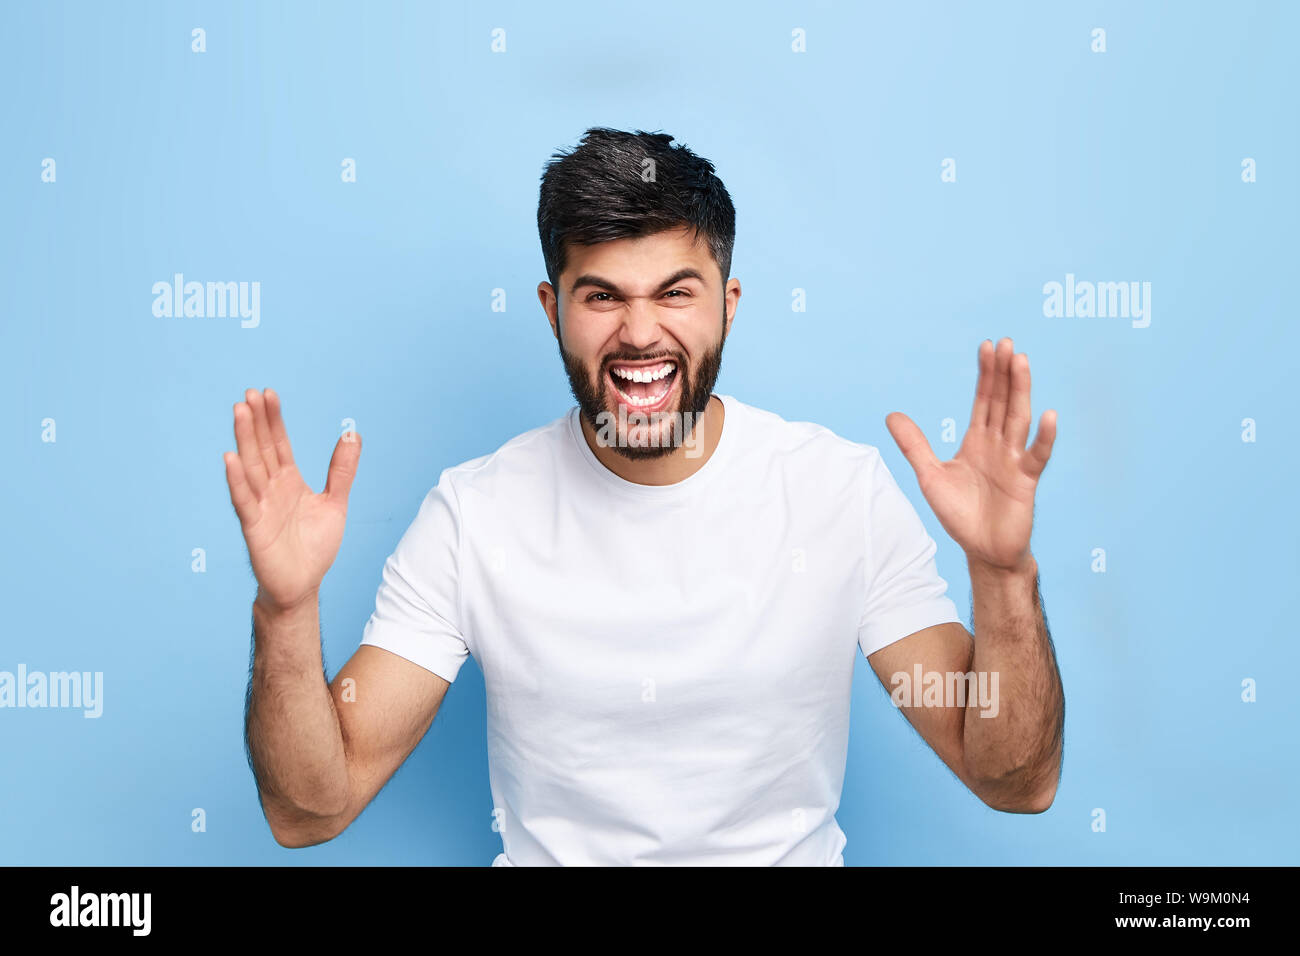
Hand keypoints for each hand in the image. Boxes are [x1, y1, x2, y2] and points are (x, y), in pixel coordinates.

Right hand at [223, 388, 361, 613]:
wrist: (303, 586)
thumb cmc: (314, 547)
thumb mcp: (335, 503)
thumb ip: (341, 471)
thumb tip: (353, 435)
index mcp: (289, 481)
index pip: (278, 444)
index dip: (274, 420)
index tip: (268, 393)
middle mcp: (271, 489)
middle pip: (262, 449)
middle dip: (257, 422)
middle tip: (250, 394)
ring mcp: (260, 506)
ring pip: (250, 467)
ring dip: (244, 439)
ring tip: (240, 412)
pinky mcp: (254, 527)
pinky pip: (244, 500)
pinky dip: (237, 480)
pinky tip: (230, 458)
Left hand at [885, 338, 1055, 571]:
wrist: (983, 551)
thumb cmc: (960, 514)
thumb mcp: (930, 476)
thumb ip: (914, 445)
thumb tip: (891, 415)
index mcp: (977, 441)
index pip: (983, 400)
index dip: (985, 374)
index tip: (987, 346)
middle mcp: (999, 445)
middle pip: (1002, 402)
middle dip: (1003, 373)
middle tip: (1007, 343)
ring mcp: (1014, 461)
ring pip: (1019, 419)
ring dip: (1021, 390)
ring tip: (1022, 362)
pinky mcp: (1026, 481)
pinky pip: (1037, 456)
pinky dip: (1044, 437)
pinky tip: (1049, 415)